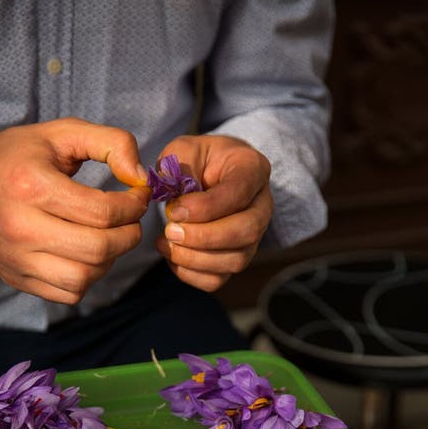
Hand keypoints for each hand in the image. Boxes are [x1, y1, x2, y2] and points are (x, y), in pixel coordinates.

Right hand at [0, 118, 149, 303]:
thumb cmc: (20, 158)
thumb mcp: (62, 133)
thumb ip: (111, 142)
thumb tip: (140, 177)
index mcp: (31, 186)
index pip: (101, 212)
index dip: (132, 207)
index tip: (138, 198)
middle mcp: (19, 227)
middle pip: (96, 250)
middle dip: (128, 237)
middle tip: (131, 223)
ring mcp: (15, 259)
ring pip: (84, 278)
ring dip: (109, 261)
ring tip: (108, 238)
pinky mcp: (16, 278)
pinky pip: (68, 294)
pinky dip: (87, 278)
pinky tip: (85, 254)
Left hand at [155, 135, 272, 290]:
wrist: (210, 174)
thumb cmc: (198, 160)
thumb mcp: (184, 150)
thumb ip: (174, 168)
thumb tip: (169, 201)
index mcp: (253, 169)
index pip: (238, 193)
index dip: (205, 208)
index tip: (173, 209)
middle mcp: (262, 206)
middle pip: (246, 232)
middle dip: (203, 237)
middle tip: (169, 231)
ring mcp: (254, 237)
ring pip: (235, 260)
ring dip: (195, 259)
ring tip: (165, 243)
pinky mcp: (236, 258)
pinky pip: (219, 279)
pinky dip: (191, 274)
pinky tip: (172, 257)